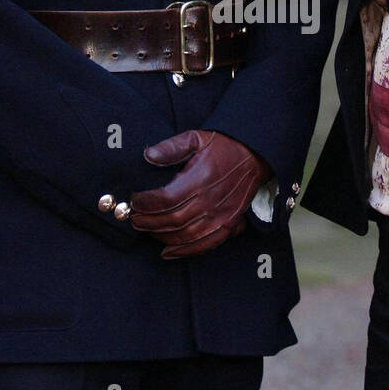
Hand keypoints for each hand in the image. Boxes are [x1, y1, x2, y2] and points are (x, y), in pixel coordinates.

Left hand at [129, 129, 273, 259]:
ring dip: (162, 236)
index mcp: (202, 177)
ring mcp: (222, 215)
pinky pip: (206, 244)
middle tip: (135, 219)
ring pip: (186, 235)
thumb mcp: (197, 138)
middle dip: (149, 222)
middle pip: (173, 219)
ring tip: (147, 230)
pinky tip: (168, 251)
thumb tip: (148, 156)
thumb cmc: (223, 147)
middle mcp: (212, 199)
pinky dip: (186, 251)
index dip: (147, 203)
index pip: (167, 198)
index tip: (135, 201)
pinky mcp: (230, 224)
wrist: (253, 156)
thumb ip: (171, 147)